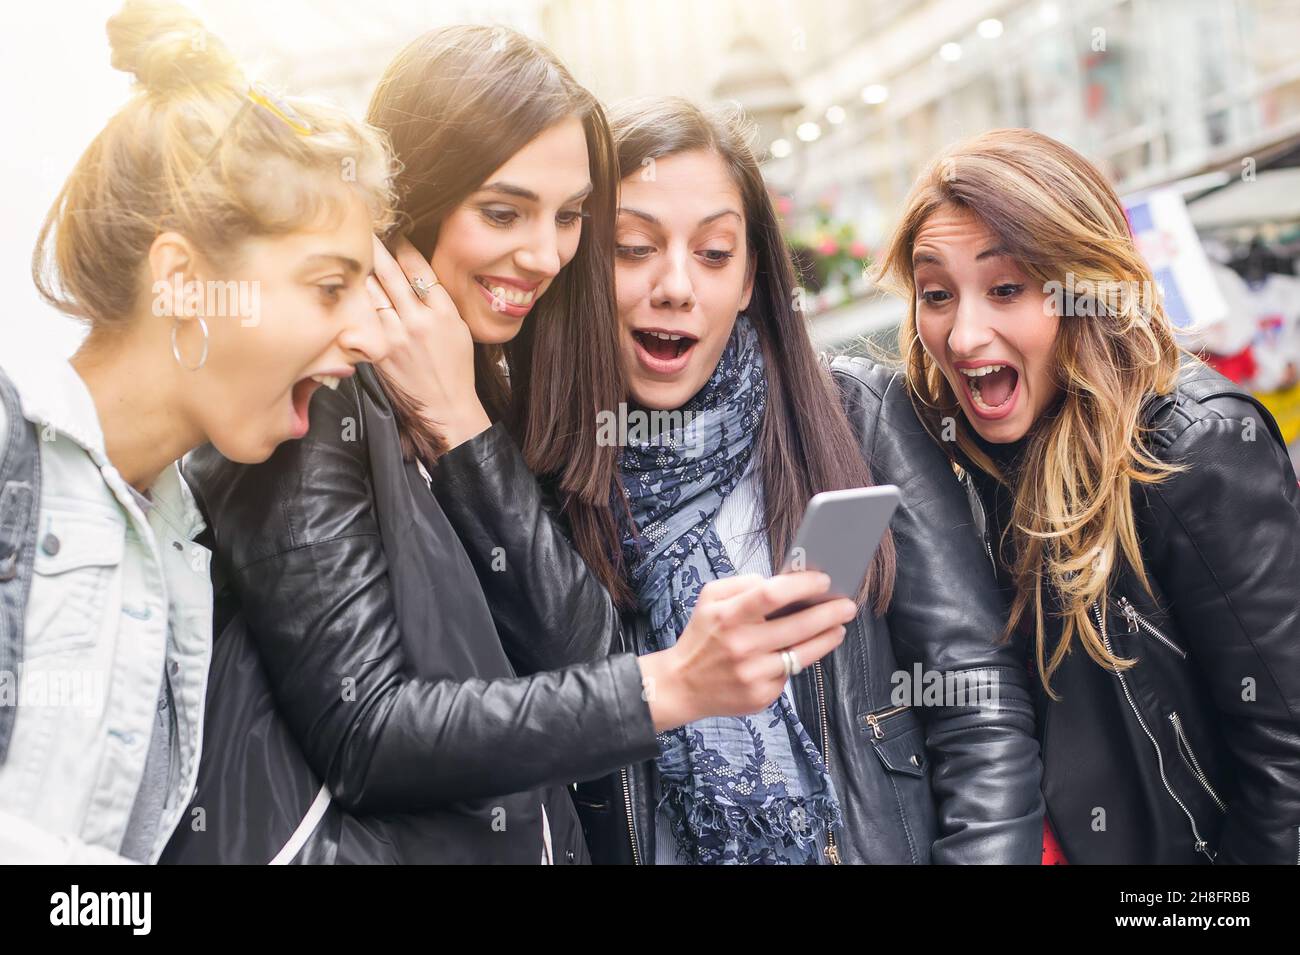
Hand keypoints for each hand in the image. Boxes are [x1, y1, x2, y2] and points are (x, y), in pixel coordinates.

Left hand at [368, 234, 490, 448]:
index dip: (405, 247)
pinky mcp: (380, 351)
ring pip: (373, 293)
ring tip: (353, 255)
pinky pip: (364, 320)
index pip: (420, 269)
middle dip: (376, 248)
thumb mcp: (458, 328)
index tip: (396, 236)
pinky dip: (356, 303)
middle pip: (392, 274)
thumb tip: (418, 278)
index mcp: (443, 311)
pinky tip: (349, 289)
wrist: (447, 404)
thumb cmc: (455, 367)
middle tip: (364, 229)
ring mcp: (397, 336)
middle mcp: (419, 320)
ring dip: (363, 272)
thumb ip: (438, 302)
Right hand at [637, 572, 855, 731]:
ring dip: (827, 639)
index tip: (823, 580)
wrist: (682, 685)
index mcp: (728, 617)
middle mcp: (742, 646)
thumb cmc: (702, 637)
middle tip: (847, 605)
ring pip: (803, 654)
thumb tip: (779, 582)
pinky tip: (803, 651)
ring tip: (839, 628)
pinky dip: (798, 661)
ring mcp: (753, 674)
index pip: (772, 594)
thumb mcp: (710, 599)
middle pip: (798, 626)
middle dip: (829, 613)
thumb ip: (742, 584)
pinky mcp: (761, 696)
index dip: (802, 585)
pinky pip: (789, 675)